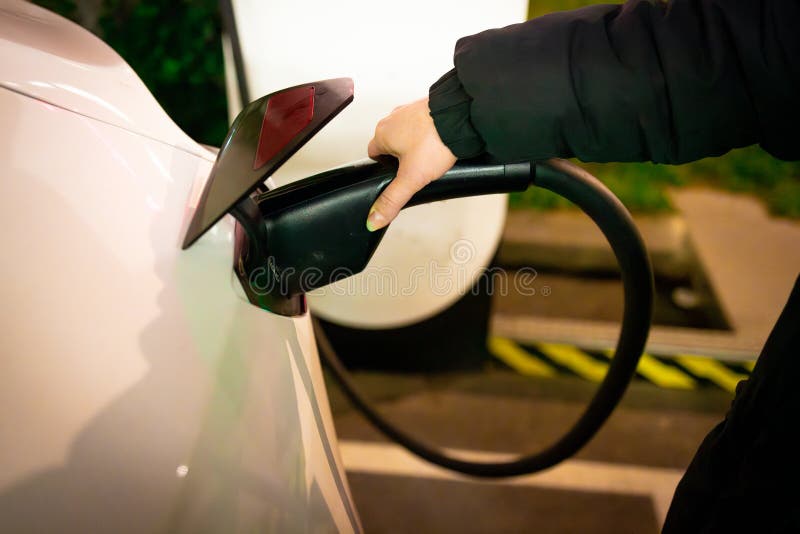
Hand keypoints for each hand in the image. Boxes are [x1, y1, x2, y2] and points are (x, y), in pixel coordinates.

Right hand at [366, 98, 456, 230]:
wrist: (462, 118)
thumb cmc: (435, 140)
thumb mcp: (411, 178)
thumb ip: (392, 200)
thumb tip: (374, 219)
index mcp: (382, 133)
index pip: (373, 154)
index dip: (383, 169)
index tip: (395, 177)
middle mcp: (394, 118)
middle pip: (391, 145)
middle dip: (401, 160)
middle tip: (416, 172)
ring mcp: (411, 110)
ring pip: (408, 135)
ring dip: (416, 147)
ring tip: (431, 160)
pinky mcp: (429, 107)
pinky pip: (424, 126)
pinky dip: (430, 136)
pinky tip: (440, 147)